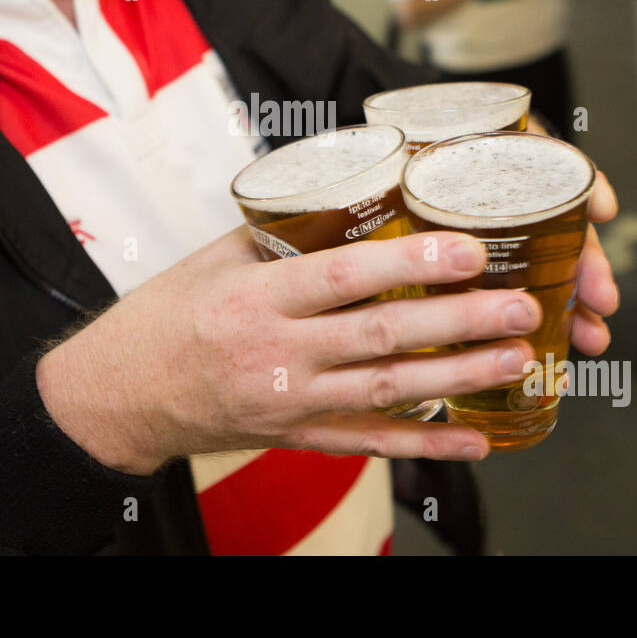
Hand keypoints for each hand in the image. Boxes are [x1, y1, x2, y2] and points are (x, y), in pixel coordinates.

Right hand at [38, 177, 619, 472]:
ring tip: (515, 357)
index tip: (466, 247)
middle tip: (517, 303)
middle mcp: (277, 354)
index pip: (344, 277)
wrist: (119, 395)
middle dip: (457, 321)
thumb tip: (346, 195)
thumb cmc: (164, 318)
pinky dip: (424, 442)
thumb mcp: (212, 260)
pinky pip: (369, 441)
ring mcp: (289, 402)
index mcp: (255, 298)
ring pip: (387, 389)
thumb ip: (279, 236)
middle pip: (381, 336)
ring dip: (458, 376)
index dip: (410, 263)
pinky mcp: (296, 436)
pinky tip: (475, 439)